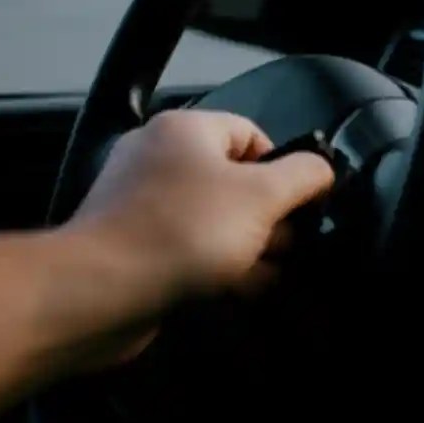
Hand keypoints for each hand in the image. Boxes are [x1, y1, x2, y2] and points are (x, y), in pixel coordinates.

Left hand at [68, 109, 334, 302]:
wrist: (101, 291)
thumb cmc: (186, 231)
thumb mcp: (264, 196)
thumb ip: (304, 175)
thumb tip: (322, 170)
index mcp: (185, 130)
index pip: (252, 134)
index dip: (283, 168)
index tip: (300, 204)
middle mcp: (158, 158)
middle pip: (235, 180)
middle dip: (269, 217)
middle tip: (286, 245)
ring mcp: (140, 205)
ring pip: (214, 220)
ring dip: (248, 248)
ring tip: (268, 274)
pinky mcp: (133, 248)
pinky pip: (188, 249)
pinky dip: (216, 267)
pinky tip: (239, 290)